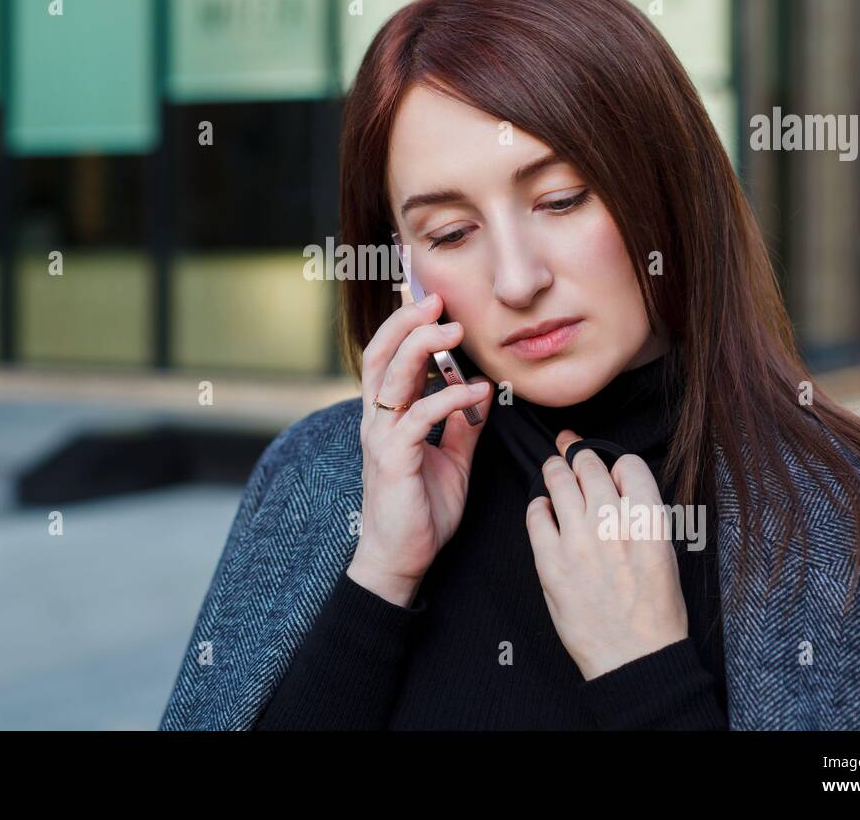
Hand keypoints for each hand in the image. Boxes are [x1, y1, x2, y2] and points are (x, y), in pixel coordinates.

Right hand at [349, 288, 492, 607]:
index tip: (432, 300)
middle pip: (379, 354)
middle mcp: (377, 420)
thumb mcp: (453, 459)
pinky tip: (474, 391)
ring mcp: (381, 439)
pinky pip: (417, 418)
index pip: (388, 356)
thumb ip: (463, 423)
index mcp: (387, 415)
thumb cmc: (421, 511)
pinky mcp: (392, 461)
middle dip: (405, 322)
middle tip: (436, 301)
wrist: (402, 560)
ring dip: (422, 349)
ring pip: (391, 377)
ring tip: (453, 331)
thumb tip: (482, 389)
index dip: (404, 325)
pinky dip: (447, 399)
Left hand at [525, 427, 687, 678]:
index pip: (628, 465)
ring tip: (553, 467)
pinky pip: (536, 515)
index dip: (617, 461)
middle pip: (589, 466)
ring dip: (555, 469)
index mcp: (648, 524)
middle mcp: (613, 526)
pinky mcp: (550, 561)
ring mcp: (578, 542)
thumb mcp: (667, 554)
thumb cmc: (655, 614)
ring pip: (559, 481)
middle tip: (571, 448)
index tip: (610, 464)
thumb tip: (621, 486)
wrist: (634, 659)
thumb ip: (643, 516)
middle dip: (579, 453)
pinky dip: (538, 505)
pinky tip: (543, 508)